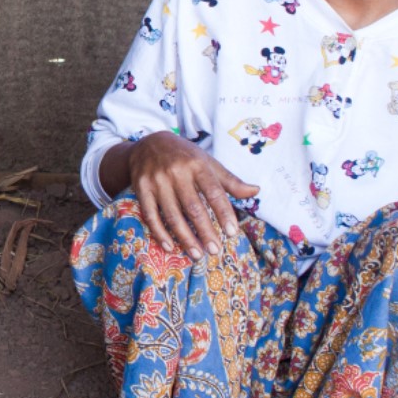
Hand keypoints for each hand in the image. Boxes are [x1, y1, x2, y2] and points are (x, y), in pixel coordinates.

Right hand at [119, 131, 258, 258]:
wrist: (149, 143)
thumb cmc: (185, 156)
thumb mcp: (208, 162)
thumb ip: (230, 180)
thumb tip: (256, 191)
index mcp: (197, 165)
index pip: (214, 192)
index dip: (224, 213)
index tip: (232, 232)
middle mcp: (177, 172)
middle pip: (193, 207)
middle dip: (205, 231)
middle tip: (215, 251)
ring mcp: (157, 181)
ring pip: (173, 215)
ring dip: (185, 237)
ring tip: (197, 255)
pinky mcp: (142, 189)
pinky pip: (151, 215)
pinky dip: (160, 233)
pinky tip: (170, 247)